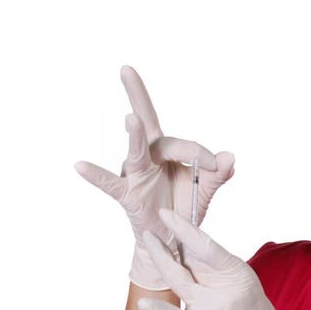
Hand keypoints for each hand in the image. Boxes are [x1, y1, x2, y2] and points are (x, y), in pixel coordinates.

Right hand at [74, 65, 234, 289]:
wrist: (173, 240)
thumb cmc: (183, 209)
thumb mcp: (204, 191)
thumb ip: (217, 175)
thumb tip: (230, 158)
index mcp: (167, 152)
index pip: (184, 144)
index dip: (202, 154)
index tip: (217, 166)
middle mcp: (148, 157)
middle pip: (146, 125)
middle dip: (137, 96)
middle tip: (127, 69)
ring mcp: (136, 175)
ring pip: (136, 152)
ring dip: (134, 136)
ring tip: (131, 118)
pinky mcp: (128, 195)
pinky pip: (109, 184)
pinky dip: (95, 175)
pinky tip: (80, 166)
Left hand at [136, 209, 304, 309]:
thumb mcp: (245, 284)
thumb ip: (217, 268)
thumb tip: (187, 247)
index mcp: (238, 274)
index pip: (205, 246)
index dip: (183, 228)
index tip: (167, 215)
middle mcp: (223, 290)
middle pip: (188, 260)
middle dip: (166, 243)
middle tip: (151, 228)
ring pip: (177, 279)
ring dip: (160, 258)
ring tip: (149, 241)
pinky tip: (144, 303)